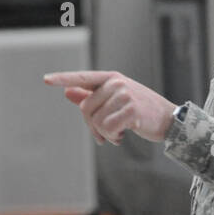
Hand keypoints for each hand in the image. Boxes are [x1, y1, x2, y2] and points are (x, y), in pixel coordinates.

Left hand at [43, 70, 177, 143]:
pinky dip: (112, 137)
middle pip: (85, 109)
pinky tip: (123, 135)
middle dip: (93, 126)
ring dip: (105, 133)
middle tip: (107, 133)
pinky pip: (107, 129)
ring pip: (96, 121)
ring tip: (119, 132)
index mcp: (111, 78)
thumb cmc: (140, 111)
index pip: (82, 77)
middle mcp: (116, 83)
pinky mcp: (131, 110)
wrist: (168, 120)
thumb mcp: (115, 100)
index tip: (46, 79)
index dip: (63, 79)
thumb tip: (67, 92)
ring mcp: (124, 95)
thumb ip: (91, 96)